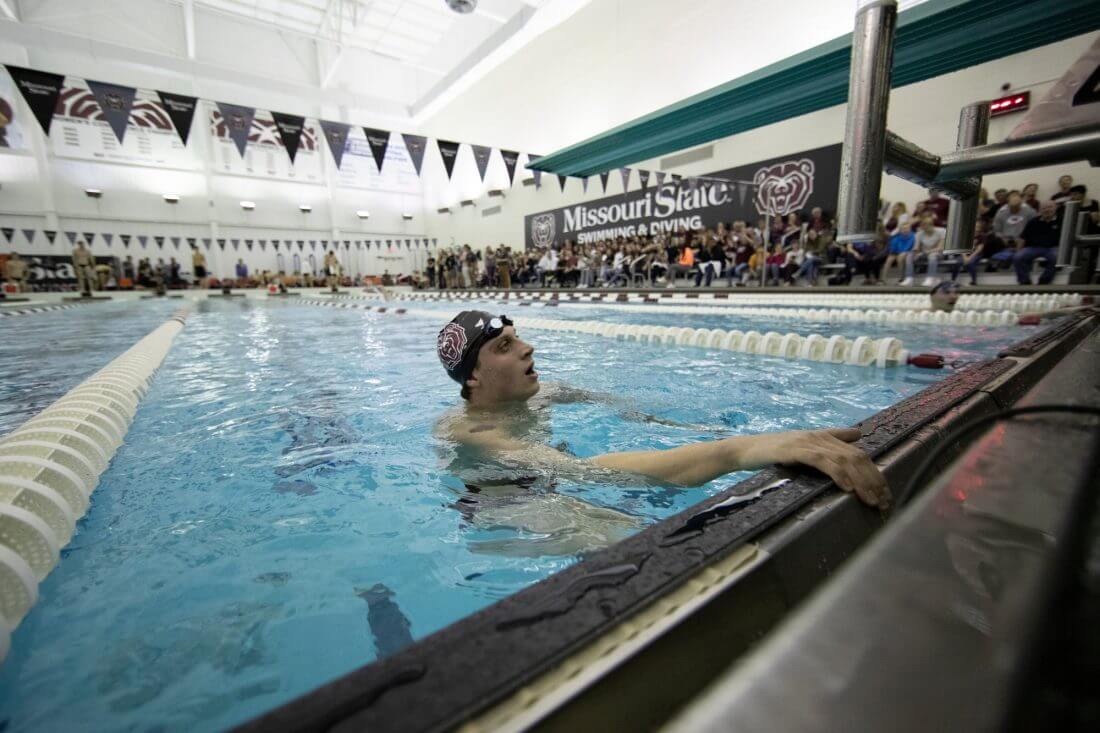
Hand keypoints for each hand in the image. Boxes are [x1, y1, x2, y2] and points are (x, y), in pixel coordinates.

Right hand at [768, 428, 889, 507]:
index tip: (884, 494)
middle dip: (873, 480)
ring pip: (843, 460)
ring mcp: (808, 442)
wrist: (744, 450)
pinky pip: (822, 461)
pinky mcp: (795, 449)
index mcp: (824, 437)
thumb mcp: (805, 447)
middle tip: (882, 501)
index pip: (858, 453)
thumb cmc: (773, 453)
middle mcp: (820, 436)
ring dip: (860, 481)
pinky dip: (838, 474)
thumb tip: (858, 434)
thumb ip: (831, 439)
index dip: (874, 473)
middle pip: (856, 457)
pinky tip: (847, 488)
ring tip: (870, 499)